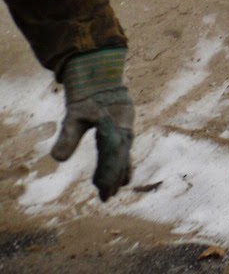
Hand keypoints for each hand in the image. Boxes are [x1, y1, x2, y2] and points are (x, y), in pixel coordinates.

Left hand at [52, 47, 132, 200]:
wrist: (101, 79)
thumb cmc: (87, 97)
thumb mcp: (74, 114)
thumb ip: (68, 136)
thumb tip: (56, 160)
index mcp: (116, 127)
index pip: (112, 154)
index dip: (108, 171)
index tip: (101, 187)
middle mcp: (124, 132)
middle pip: (119, 159)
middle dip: (112, 178)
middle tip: (105, 197)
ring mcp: (124, 132)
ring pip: (123, 157)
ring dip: (117, 174)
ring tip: (112, 192)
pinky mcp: (121, 133)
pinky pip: (123, 153)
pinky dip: (122, 166)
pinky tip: (122, 178)